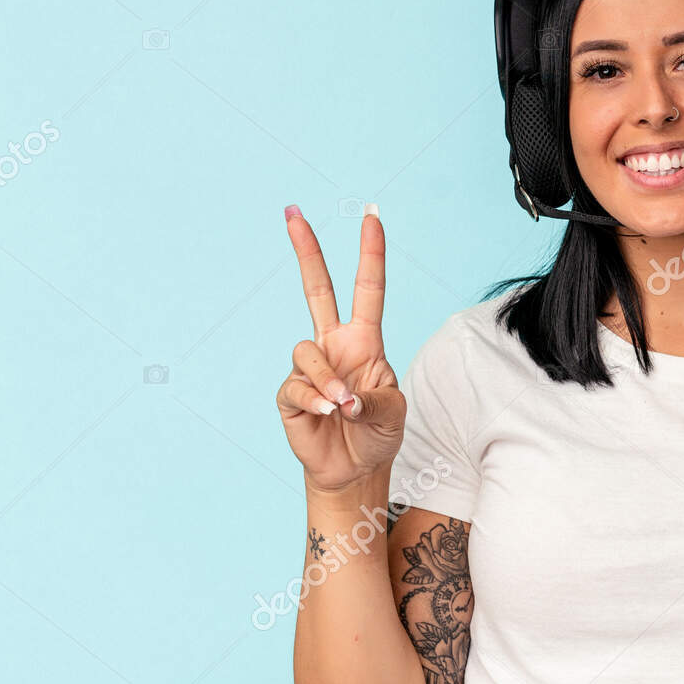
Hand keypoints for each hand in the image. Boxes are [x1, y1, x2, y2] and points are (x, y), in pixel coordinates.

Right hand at [276, 204, 406, 493]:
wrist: (355, 470)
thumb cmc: (377, 433)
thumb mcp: (393, 413)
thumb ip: (374, 399)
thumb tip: (343, 397)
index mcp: (364, 340)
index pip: (367, 288)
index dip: (370, 253)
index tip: (372, 217)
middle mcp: (334, 345)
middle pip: (316, 289)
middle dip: (306, 250)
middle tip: (293, 214)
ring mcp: (310, 367)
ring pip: (305, 350)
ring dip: (327, 380)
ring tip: (343, 406)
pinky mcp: (290, 393)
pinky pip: (296, 385)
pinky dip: (316, 400)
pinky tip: (329, 414)